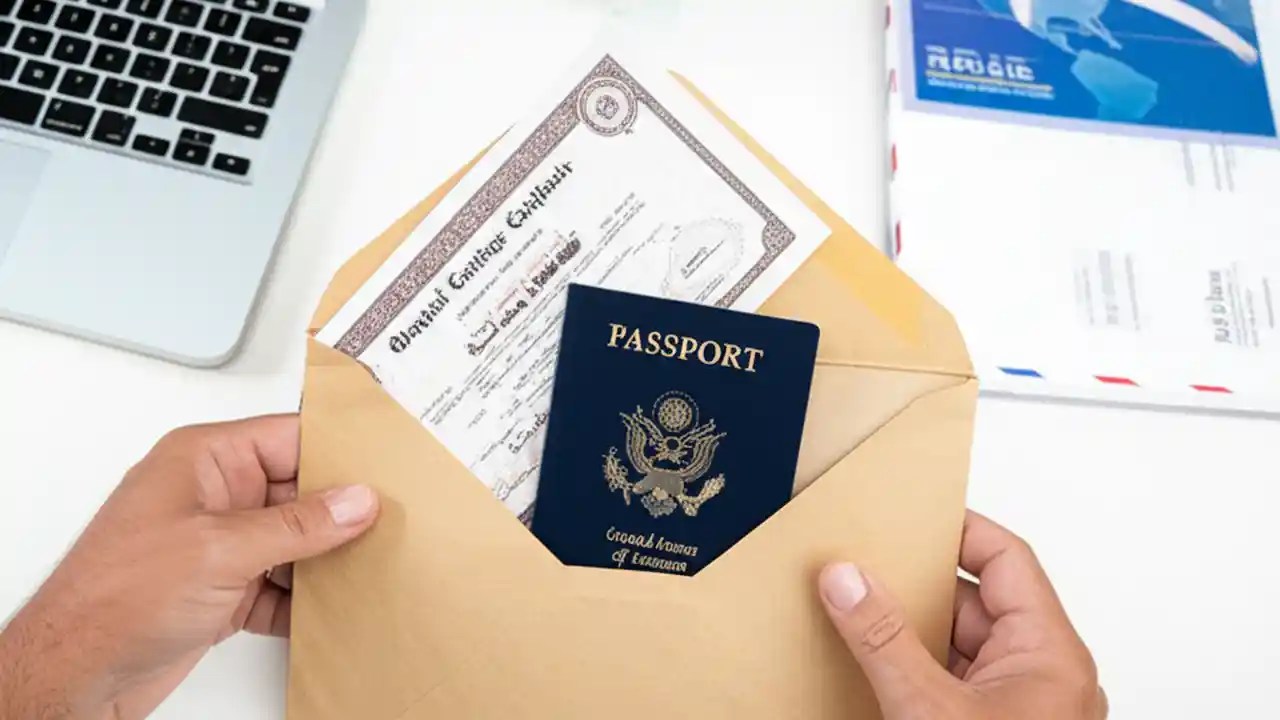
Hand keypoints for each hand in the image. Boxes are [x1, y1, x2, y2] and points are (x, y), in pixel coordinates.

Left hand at [0, 415, 379, 719]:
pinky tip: (332, 608)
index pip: (289, 438)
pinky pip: (281, 585)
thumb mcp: (221, 549)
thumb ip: (297, 525)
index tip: (385, 465)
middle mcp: (213, 496)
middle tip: (391, 522)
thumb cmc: (114, 598)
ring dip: (328, 559)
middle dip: (341, 511)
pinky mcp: (223, 589)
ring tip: (371, 566)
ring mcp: (219, 544)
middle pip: (298, 491)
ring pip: (295, 540)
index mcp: (204, 460)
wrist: (76, 672)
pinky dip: (306, 599)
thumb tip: (355, 501)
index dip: (338, 450)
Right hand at [818, 511, 1104, 718]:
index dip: (958, 529)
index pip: (1006, 560)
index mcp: (1050, 653)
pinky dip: (913, 673)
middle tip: (863, 565)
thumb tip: (847, 579)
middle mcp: (1042, 676)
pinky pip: (950, 686)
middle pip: (975, 603)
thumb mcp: (929, 712)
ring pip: (958, 648)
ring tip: (855, 614)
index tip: (907, 513)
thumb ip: (884, 640)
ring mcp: (1019, 710)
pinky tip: (870, 669)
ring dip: (908, 633)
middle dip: (916, 587)